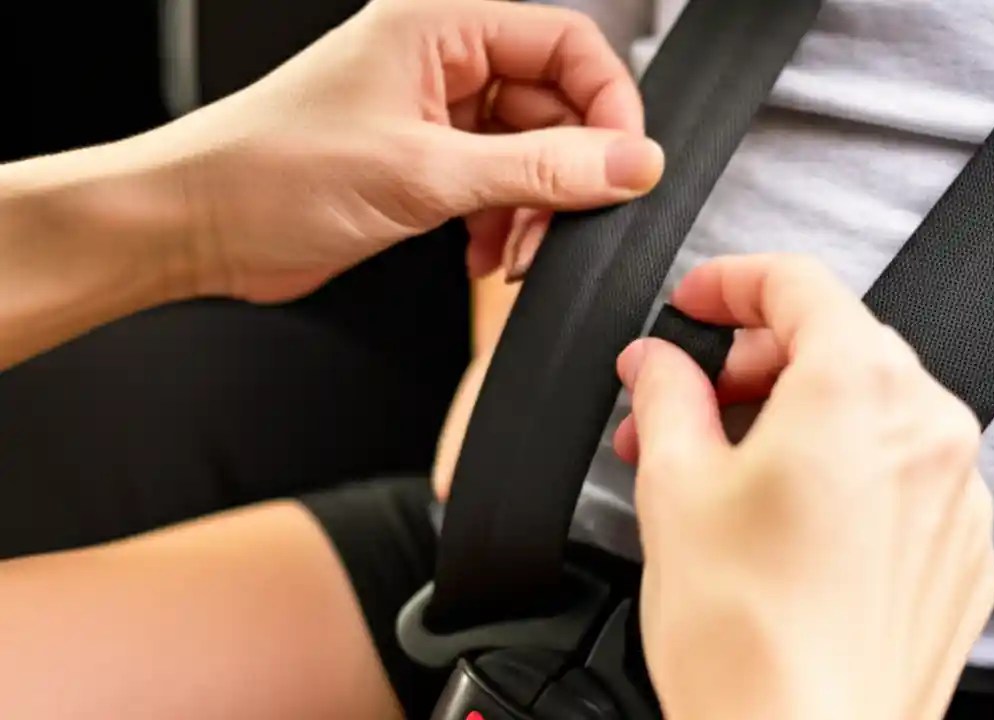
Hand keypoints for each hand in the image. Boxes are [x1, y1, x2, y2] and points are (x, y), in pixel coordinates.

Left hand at [166, 0, 662, 302]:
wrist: (197, 227)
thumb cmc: (272, 173)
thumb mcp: (423, 173)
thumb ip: (538, 170)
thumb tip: (630, 164)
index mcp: (440, 27)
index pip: (568, 44)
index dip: (609, 106)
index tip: (626, 168)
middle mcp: (443, 62)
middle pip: (556, 105)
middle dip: (568, 174)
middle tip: (564, 226)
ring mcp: (435, 114)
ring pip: (531, 153)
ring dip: (535, 209)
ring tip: (513, 251)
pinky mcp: (425, 162)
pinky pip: (499, 185)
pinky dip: (504, 223)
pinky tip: (485, 254)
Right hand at [616, 255, 993, 719]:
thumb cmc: (749, 639)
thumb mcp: (674, 487)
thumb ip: (664, 397)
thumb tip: (657, 364)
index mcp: (861, 389)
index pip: (798, 283)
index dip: (731, 282)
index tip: (694, 306)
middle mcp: (929, 429)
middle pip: (838, 345)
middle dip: (750, 364)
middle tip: (686, 402)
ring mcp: (958, 495)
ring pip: (871, 413)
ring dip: (792, 419)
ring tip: (723, 470)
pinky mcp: (963, 553)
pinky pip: (901, 477)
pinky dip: (843, 473)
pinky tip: (784, 521)